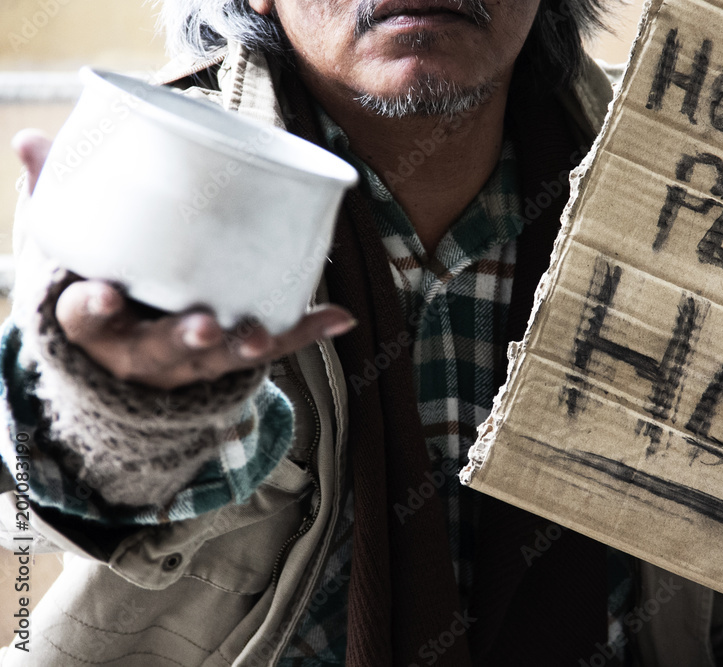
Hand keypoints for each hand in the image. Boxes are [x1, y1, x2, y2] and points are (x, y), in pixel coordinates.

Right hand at [13, 129, 355, 389]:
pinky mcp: (226, 360)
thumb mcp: (67, 254)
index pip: (87, 318)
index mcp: (96, 324)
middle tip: (206, 324)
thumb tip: (31, 139)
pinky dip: (303, 332)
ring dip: (245, 344)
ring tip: (264, 334)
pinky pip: (270, 347)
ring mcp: (187, 362)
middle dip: (186, 337)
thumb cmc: (95, 290)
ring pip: (217, 360)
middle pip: (162, 349)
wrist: (117, 361)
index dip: (95, 308)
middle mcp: (140, 351)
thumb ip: (53, 199)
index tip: (107, 292)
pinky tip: (339, 316)